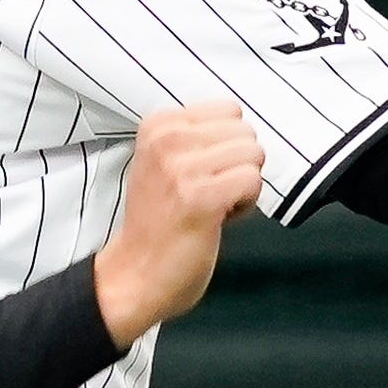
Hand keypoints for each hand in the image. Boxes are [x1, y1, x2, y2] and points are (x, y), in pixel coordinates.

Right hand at [92, 101, 266, 346]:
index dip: (225, 146)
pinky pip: (253, 181)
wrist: (134, 277)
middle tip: (207, 194)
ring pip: (253, 154)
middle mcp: (167, 139)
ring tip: (212, 206)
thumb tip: (242, 128)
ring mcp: (182, 168)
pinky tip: (219, 219)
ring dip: (241, 185)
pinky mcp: (201, 197)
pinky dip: (245, 204)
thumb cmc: (156, 224)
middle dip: (237, 165)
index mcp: (158, 125)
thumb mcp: (163, 163)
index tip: (200, 175)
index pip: (229, 111)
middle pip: (245, 131)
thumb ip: (195, 138)